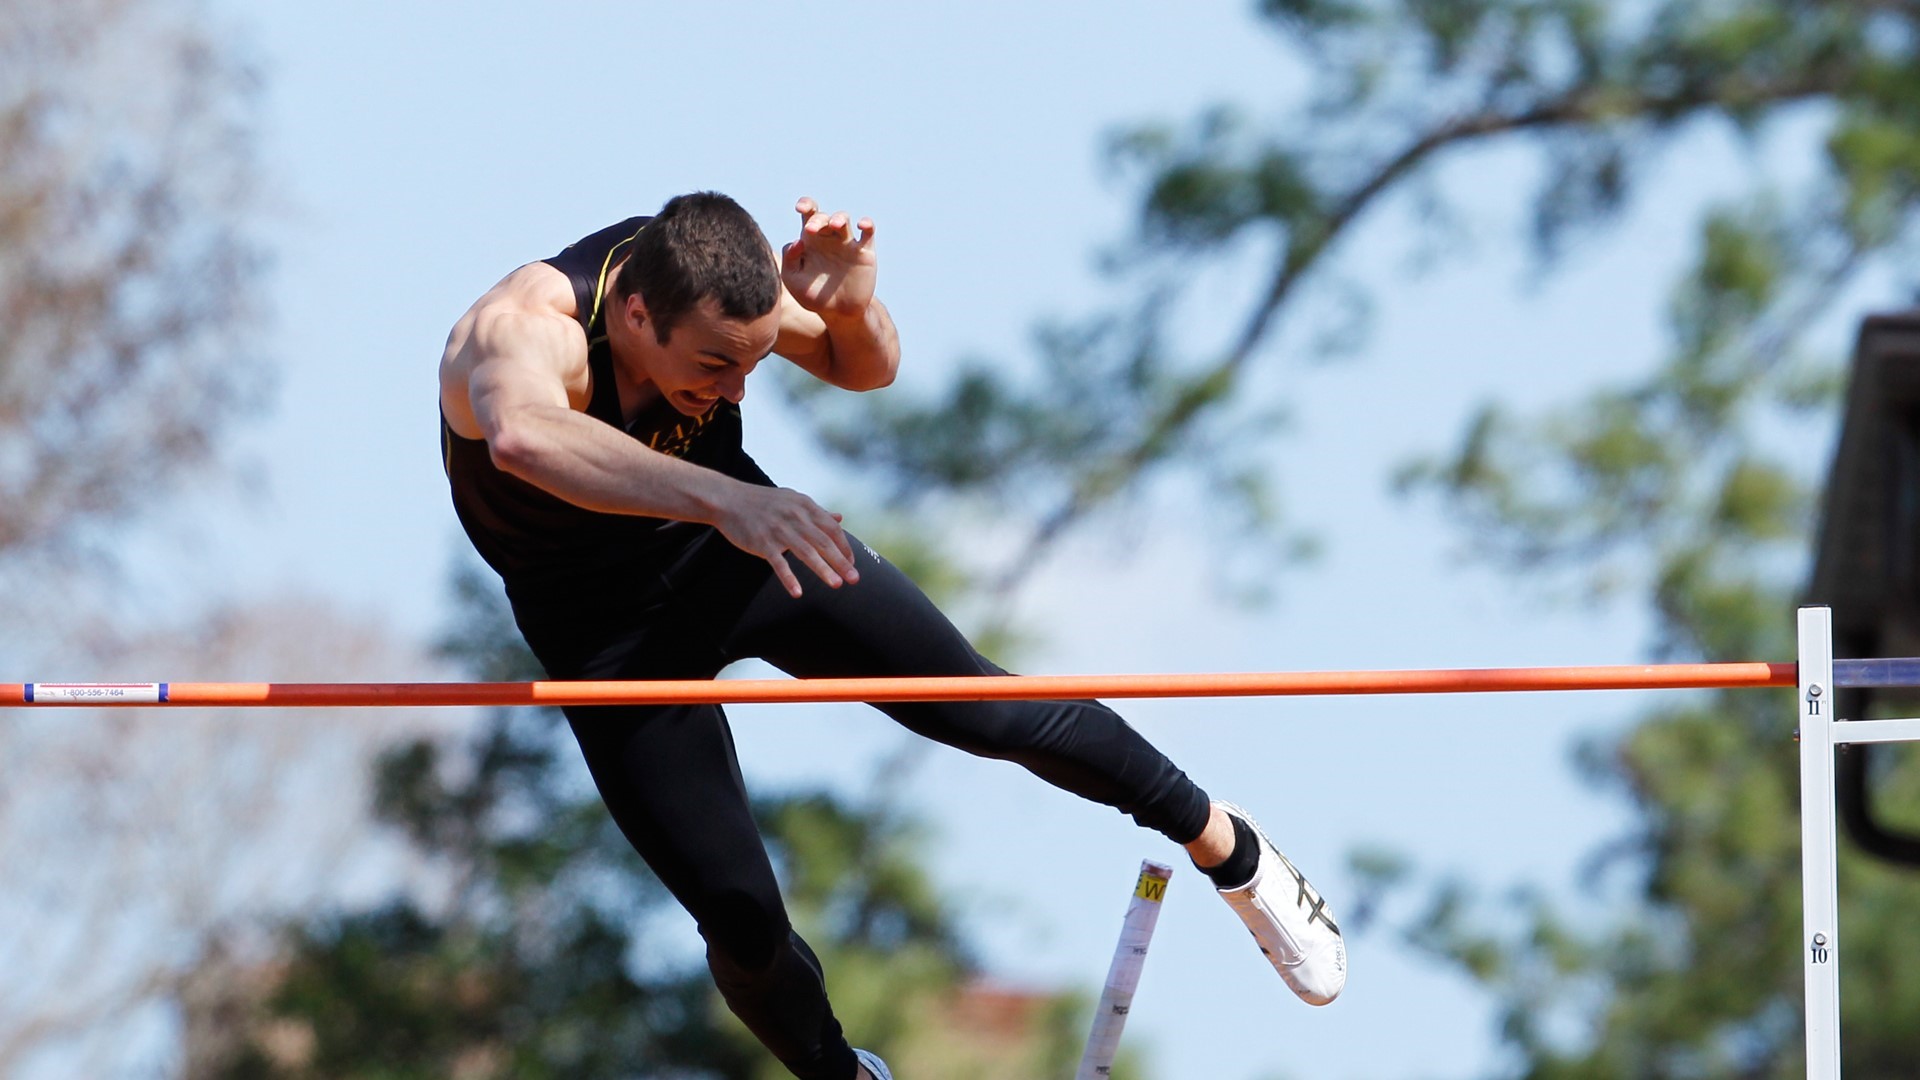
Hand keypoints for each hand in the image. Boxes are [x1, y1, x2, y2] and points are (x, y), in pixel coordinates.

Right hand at [712, 481, 858, 597]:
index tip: (852, 563)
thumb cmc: (763, 502)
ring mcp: (779, 530)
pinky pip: (779, 563)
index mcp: (805, 506)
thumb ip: (817, 512)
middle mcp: (795, 517)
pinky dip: (788, 578)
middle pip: (824, 542)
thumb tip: (839, 518)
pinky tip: (798, 593)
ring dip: (823, 570)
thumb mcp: (793, 500)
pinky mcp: (762, 543)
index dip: (844, 547)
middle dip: (841, 562)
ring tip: (836, 585)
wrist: (729, 500)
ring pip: (806, 553)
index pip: (832, 529)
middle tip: (855, 579)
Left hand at [781, 196, 876, 320]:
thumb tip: (797, 241)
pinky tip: (862, 225)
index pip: (808, 214)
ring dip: (839, 218)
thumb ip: (790, 259)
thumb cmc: (813, 297)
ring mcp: (847, 244)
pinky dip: (867, 224)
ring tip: (835, 225)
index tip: (800, 207)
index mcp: (811, 241)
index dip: (806, 204)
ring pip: (844, 219)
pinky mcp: (864, 252)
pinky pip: (868, 232)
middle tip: (812, 230)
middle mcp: (828, 238)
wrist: (839, 314)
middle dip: (818, 218)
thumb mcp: (793, 280)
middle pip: (824, 217)